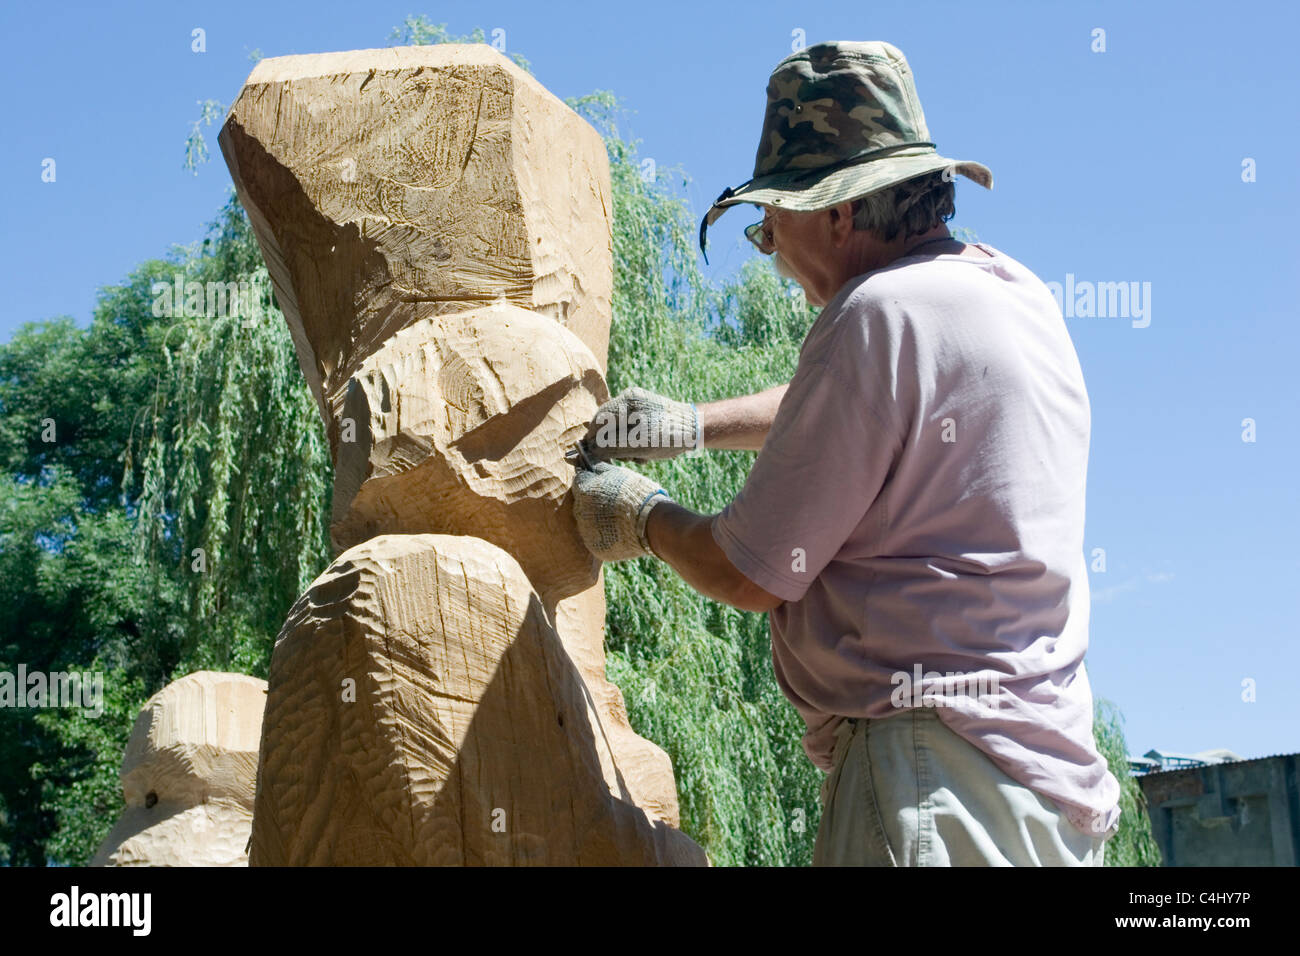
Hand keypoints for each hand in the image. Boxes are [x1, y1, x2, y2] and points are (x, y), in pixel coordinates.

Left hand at [571, 459, 670, 561]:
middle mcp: (580, 513)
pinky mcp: (597, 548)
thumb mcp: (618, 474)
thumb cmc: (637, 494)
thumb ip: (599, 469)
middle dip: (594, 503)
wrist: (651, 523)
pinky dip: (606, 536)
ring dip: (599, 520)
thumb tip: (587, 462)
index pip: (580, 482)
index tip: (602, 485)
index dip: (591, 482)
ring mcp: (587, 533)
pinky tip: (621, 531)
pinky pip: (598, 540)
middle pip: (582, 505)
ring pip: (589, 524)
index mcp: (584, 491)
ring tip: (620, 519)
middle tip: (615, 503)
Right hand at [582, 387, 699, 461]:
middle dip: (615, 446)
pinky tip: (647, 454)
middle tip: (628, 459)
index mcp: (626, 400)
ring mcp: (638, 408)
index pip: (599, 420)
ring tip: (642, 457)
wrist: (697, 430)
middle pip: (607, 426)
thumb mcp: (638, 444)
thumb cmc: (668, 435)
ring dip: (627, 448)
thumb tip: (589, 450)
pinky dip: (636, 445)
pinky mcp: (645, 417)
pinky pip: (631, 433)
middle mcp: (629, 400)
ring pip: (619, 432)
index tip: (596, 457)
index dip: (594, 439)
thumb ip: (611, 446)